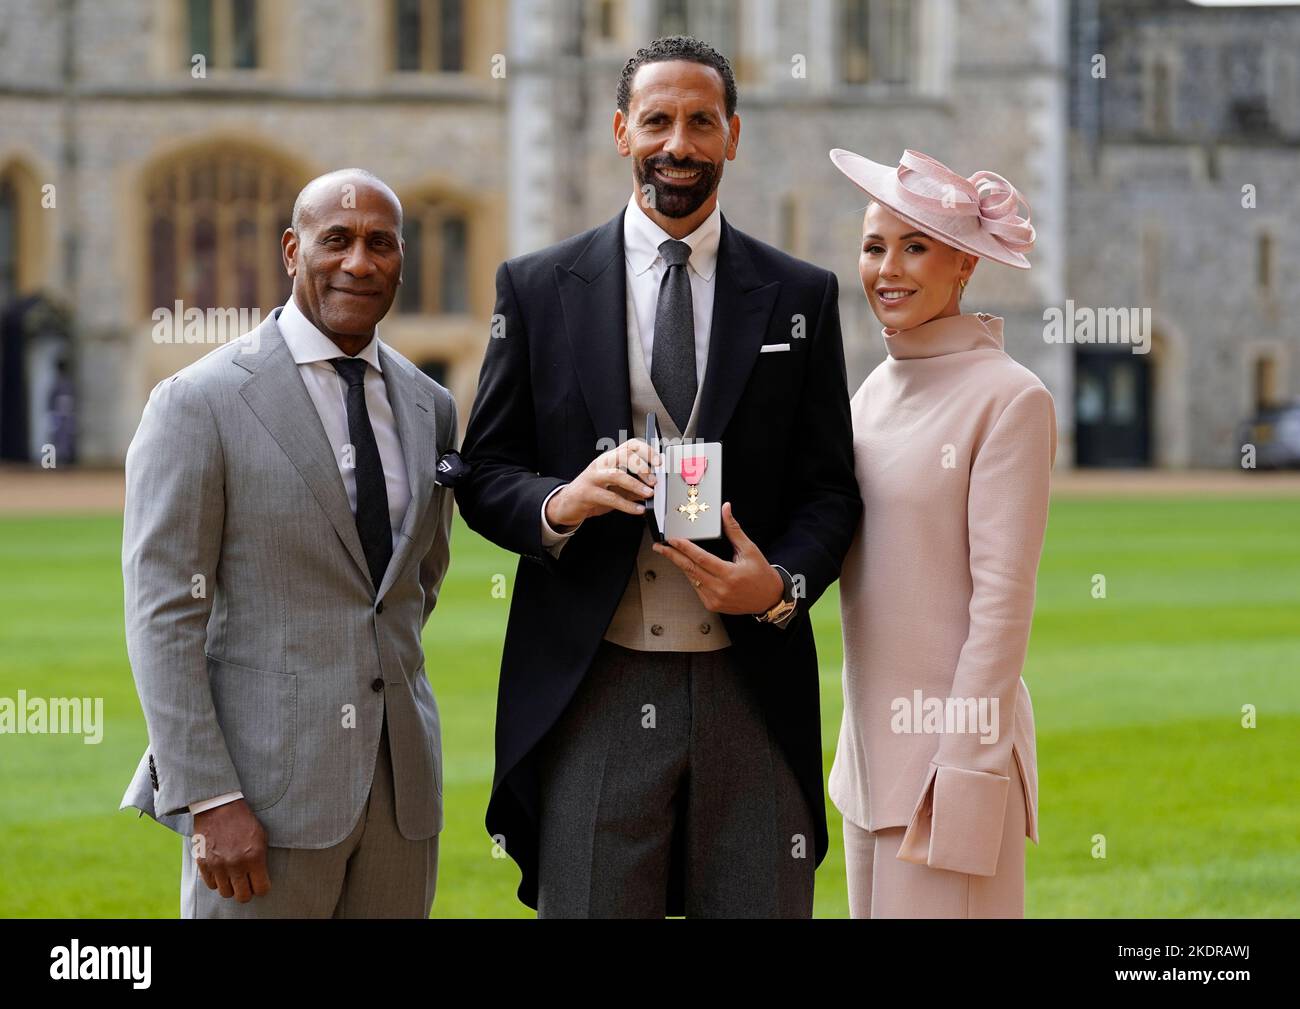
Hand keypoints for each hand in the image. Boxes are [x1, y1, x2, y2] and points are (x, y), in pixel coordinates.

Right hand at [192, 798, 270, 902]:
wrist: (219, 807)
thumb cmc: (244, 821)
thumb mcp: (261, 837)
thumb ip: (261, 860)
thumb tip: (261, 879)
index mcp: (254, 857)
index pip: (261, 889)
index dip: (262, 888)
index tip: (260, 883)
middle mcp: (236, 864)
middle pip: (243, 897)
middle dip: (247, 892)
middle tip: (247, 884)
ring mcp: (218, 865)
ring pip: (226, 893)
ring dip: (231, 887)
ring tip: (233, 876)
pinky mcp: (203, 864)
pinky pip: (211, 885)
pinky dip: (217, 881)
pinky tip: (221, 871)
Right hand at [545, 438, 658, 529]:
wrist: (567, 504)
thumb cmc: (593, 494)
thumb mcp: (616, 489)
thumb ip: (633, 487)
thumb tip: (654, 490)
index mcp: (610, 459)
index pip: (630, 445)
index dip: (647, 451)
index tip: (660, 462)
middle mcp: (601, 464)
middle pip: (624, 455)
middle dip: (642, 467)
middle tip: (654, 480)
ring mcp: (592, 477)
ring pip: (616, 474)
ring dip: (636, 484)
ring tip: (648, 493)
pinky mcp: (587, 493)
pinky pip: (609, 497)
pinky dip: (627, 505)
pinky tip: (638, 509)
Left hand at [652, 501, 784, 614]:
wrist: (768, 598)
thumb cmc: (760, 574)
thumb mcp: (749, 549)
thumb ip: (734, 530)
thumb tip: (725, 509)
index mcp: (730, 574)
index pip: (701, 558)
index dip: (684, 548)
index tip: (672, 539)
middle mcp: (720, 589)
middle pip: (690, 569)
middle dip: (672, 556)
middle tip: (659, 547)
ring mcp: (715, 599)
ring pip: (691, 578)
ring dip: (680, 565)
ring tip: (670, 553)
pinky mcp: (712, 605)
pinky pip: (696, 588)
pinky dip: (691, 576)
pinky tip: (687, 566)